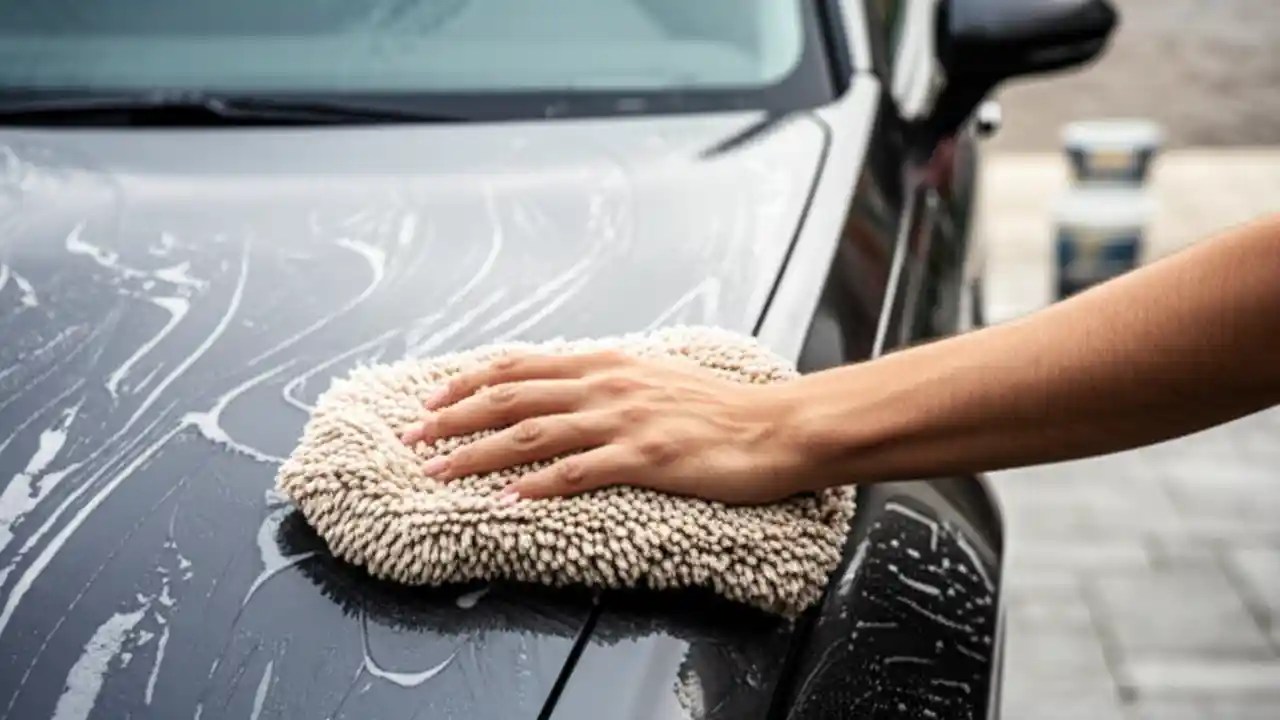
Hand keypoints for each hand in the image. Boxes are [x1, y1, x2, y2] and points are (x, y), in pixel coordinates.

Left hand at [399, 351, 812, 503]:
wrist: (775, 427)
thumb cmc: (720, 409)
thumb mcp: (656, 378)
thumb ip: (609, 382)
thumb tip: (566, 390)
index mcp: (607, 364)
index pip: (520, 367)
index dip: (469, 383)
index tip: (432, 400)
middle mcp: (607, 386)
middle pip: (512, 398)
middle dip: (454, 418)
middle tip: (414, 440)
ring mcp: (625, 421)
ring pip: (533, 434)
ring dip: (478, 454)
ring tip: (439, 472)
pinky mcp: (646, 458)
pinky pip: (579, 471)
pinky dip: (538, 484)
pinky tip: (507, 497)